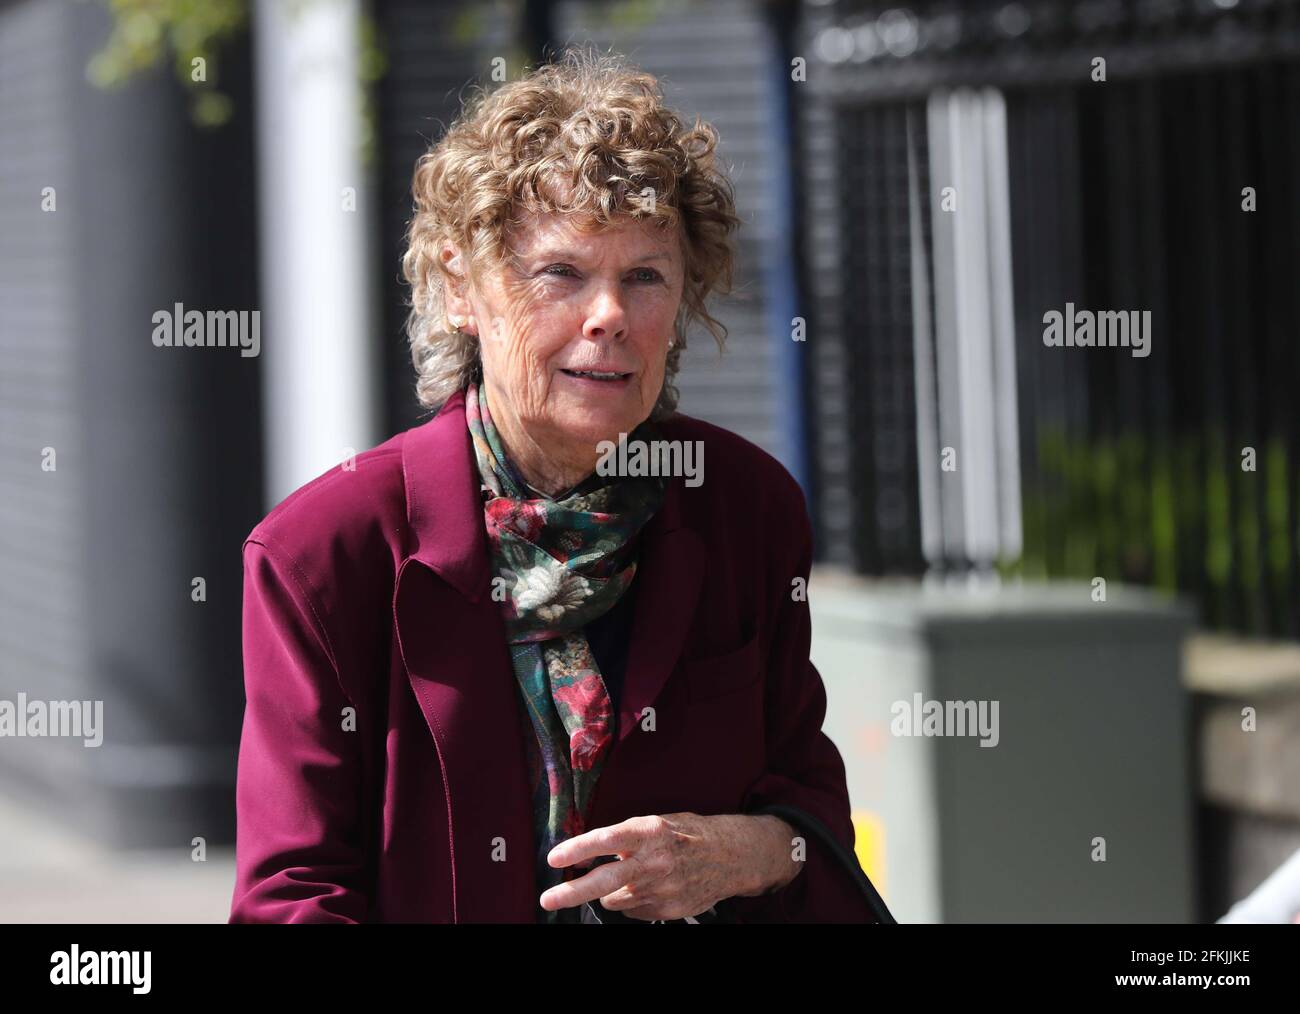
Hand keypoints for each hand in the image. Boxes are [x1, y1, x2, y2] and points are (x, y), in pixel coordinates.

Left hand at [539, 811, 801, 920]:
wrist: (731, 856)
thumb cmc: (688, 834)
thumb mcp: (657, 823)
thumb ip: (626, 838)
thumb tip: (589, 856)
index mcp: (649, 832)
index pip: (606, 840)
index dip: (578, 849)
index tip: (553, 858)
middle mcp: (654, 861)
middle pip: (603, 881)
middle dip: (570, 892)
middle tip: (547, 899)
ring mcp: (662, 889)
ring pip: (615, 899)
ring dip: (612, 891)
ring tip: (632, 876)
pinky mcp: (668, 909)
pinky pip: (634, 911)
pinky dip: (632, 901)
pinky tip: (650, 887)